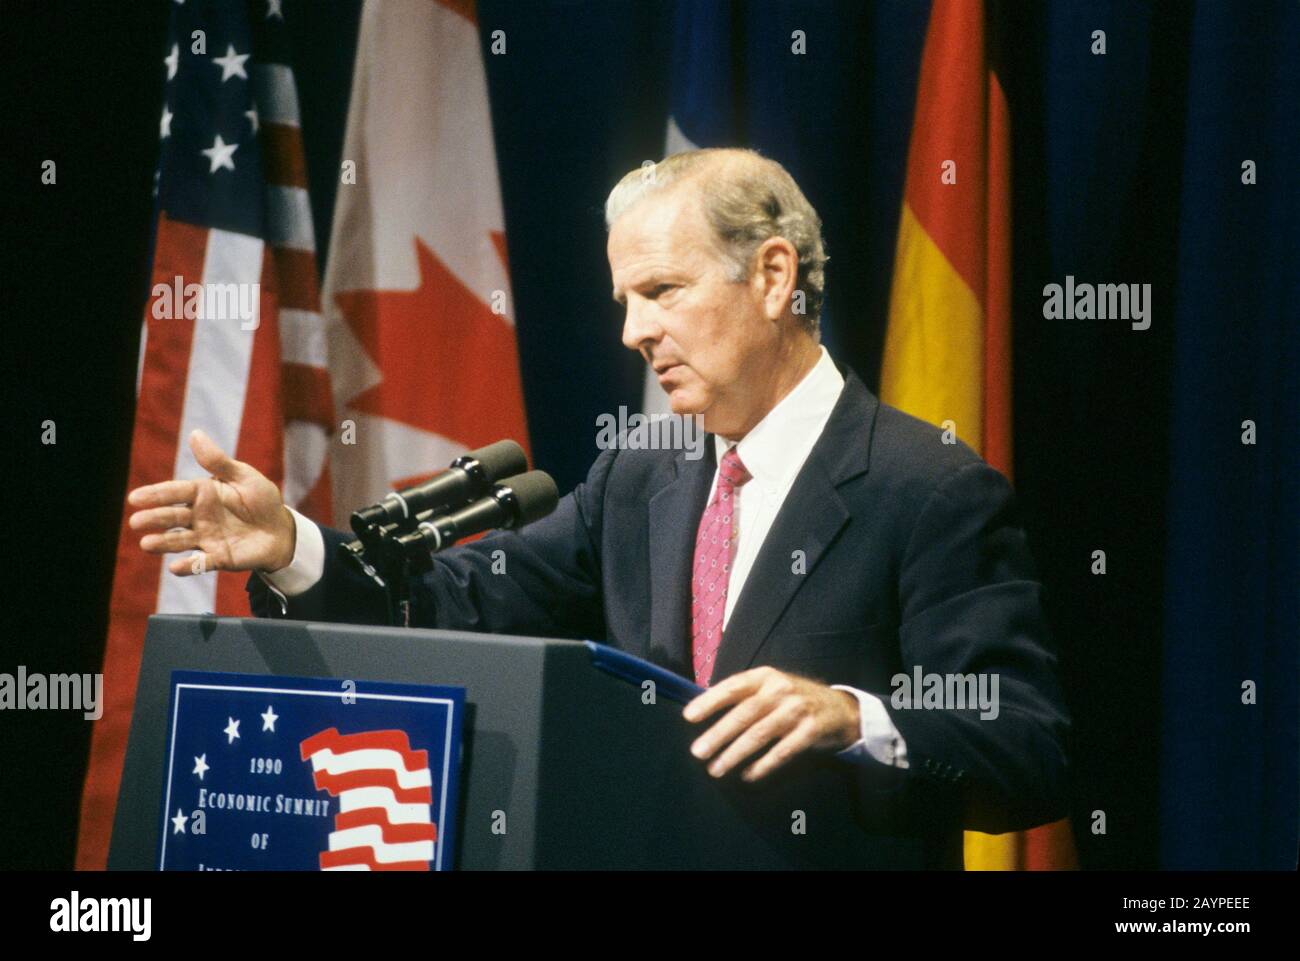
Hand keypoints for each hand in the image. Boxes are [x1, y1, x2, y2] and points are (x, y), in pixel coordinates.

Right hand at [128, 429, 295, 576]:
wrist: (281, 530)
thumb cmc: (261, 500)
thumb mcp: (243, 476)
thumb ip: (218, 461)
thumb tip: (195, 434)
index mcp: (203, 494)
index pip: (176, 492)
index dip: (156, 495)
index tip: (136, 498)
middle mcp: (199, 517)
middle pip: (173, 517)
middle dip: (155, 519)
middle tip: (136, 522)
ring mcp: (207, 538)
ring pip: (180, 540)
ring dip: (163, 543)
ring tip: (146, 544)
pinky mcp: (219, 558)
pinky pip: (201, 563)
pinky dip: (189, 566)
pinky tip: (175, 568)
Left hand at [682, 667, 860, 782]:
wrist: (840, 709)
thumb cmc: (794, 699)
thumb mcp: (771, 687)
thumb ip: (743, 696)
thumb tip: (702, 708)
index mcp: (765, 676)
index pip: (733, 687)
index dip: (710, 701)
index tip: (689, 717)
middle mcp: (781, 690)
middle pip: (744, 713)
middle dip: (718, 734)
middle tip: (698, 752)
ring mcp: (798, 710)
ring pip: (760, 734)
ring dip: (735, 754)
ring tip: (716, 769)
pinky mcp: (812, 731)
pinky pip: (783, 751)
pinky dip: (763, 765)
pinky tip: (747, 775)